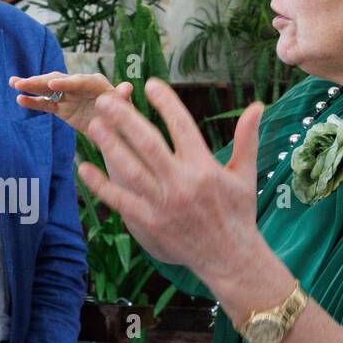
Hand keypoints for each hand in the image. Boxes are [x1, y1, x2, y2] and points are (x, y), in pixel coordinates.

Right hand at [10, 71, 133, 135]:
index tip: (53, 85)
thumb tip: (127, 86)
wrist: (116, 131)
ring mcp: (68, 96)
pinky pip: (45, 104)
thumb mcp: (126, 110)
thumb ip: (123, 98)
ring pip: (47, 89)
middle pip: (58, 81)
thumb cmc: (124, 118)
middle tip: (24, 82)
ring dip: (31, 86)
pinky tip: (20, 100)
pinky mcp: (61, 108)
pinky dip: (33, 102)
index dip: (67, 83)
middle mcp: (80, 86)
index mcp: (97, 84)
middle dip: (41, 81)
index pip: (80, 82)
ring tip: (14, 83)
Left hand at [79, 77, 266, 285]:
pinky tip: (84, 168)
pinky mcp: (148, 223)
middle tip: (107, 99)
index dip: (165, 102)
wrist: (231, 259)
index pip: (182, 126)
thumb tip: (258, 105)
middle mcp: (181, 183)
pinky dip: (101, 184)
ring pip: (130, 169)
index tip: (150, 84)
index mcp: (204, 167)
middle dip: (126, 119)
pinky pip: (120, 200)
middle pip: (149, 144)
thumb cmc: (238, 214)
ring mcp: (162, 204)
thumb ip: (246, 138)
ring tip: (95, 125)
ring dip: (110, 146)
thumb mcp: (244, 175)